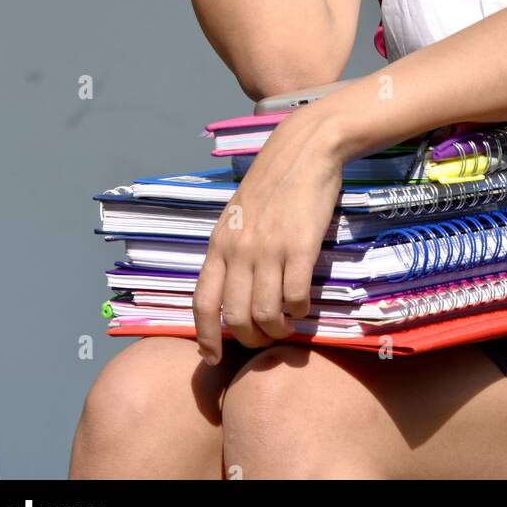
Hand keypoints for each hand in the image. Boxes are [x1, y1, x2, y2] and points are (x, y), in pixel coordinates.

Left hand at [193, 105, 344, 360]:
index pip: (202, 302)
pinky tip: (304, 306)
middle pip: (236, 317)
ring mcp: (269, 249)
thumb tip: (232, 289)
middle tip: (266, 339)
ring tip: (287, 325)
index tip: (212, 358)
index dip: (205, 337)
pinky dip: (300, 311)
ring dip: (278, 330)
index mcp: (220, 243)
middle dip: (251, 339)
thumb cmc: (273, 181)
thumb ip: (232, 249)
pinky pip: (296, 296)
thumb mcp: (239, 215)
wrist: (304, 149)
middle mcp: (239, 250)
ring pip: (266, 314)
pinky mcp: (300, 246)